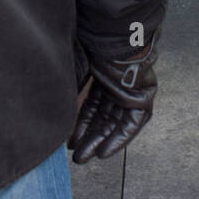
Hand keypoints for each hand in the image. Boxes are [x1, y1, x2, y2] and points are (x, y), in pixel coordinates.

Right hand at [68, 37, 158, 163]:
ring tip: (86, 158)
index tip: (71, 141)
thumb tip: (56, 109)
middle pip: (103, 117)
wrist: (113, 40)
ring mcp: (131, 91)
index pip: (92, 106)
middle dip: (89, 137)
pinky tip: (104, 153)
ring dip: (100, 142)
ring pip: (115, 123)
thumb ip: (72, 91)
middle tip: (77, 156)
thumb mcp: (78, 73)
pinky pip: (132, 123)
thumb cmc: (93, 49)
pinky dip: (119, 139)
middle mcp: (118, 85)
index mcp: (104, 76)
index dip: (82, 124)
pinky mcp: (142, 97)